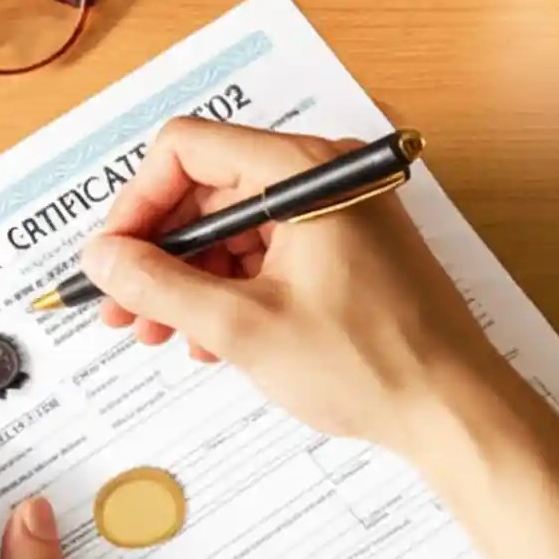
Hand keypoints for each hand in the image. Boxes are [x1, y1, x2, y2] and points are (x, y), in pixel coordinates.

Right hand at [82, 118, 504, 450]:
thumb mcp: (243, 328)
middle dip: (159, 253)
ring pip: (235, 227)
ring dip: (191, 279)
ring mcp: (338, 210)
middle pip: (208, 190)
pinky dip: (232, 289)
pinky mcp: (346, 246)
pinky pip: (269, 251)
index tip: (112, 259)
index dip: (137, 204)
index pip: (186, 150)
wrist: (454, 408)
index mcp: (303, 170)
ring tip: (163, 334)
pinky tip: (211, 339)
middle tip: (123, 309)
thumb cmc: (372, 363)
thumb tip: (104, 257)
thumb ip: (161, 285)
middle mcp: (323, 175)